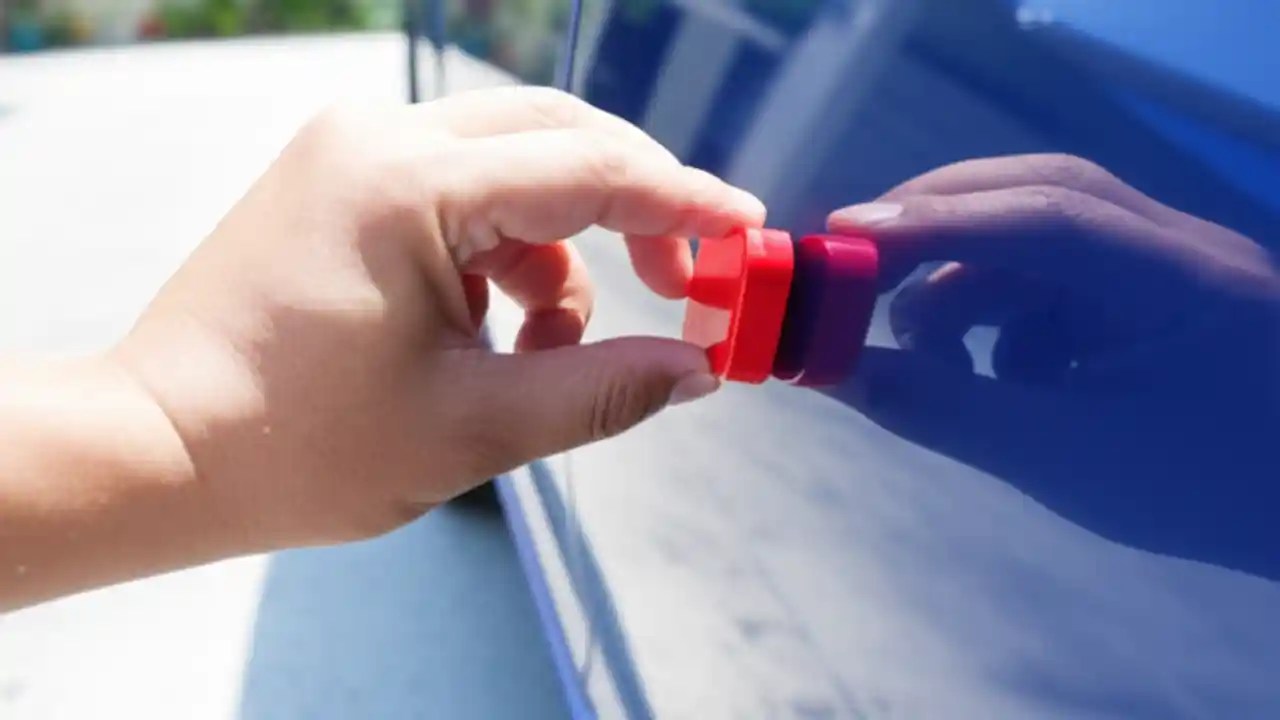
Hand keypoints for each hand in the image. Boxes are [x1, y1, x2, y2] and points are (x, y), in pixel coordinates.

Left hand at [110, 87, 764, 549]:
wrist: (157, 450)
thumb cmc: (297, 447)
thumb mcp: (473, 427)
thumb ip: (602, 389)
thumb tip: (698, 368)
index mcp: (406, 185)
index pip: (587, 169)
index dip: (682, 204)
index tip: (748, 233)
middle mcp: (377, 138)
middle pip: (558, 138)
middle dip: (634, 210)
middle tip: (683, 286)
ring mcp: (353, 151)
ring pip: (515, 168)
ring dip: (563, 252)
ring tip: (549, 349)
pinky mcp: (343, 179)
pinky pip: (464, 193)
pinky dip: (506, 256)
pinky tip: (494, 330)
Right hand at [827, 153, 1279, 575]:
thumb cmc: (1206, 493)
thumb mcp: (1065, 459)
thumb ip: (944, 411)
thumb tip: (835, 371)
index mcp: (1176, 278)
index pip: (1043, 217)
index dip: (933, 223)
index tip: (837, 240)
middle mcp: (1171, 245)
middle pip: (1033, 196)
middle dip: (932, 229)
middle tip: (848, 271)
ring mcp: (1162, 263)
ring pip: (1031, 237)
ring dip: (963, 287)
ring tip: (930, 363)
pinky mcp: (1148, 290)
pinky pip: (1051, 278)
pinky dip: (1001, 318)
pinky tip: (998, 379)